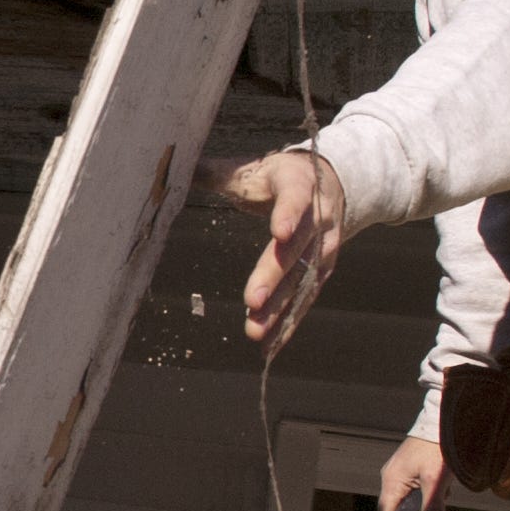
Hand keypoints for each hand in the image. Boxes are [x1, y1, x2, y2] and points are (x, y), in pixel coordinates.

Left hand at [200, 150, 344, 346]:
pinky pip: (307, 297)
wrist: (334, 182)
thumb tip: (175, 165)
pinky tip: (271, 345)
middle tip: (253, 302)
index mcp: (299, 183)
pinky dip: (290, 322)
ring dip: (282, 308)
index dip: (288, 213)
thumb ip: (215, 171)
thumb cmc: (279, 176)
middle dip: (275, 276)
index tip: (278, 232)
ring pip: (304, 278)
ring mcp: (325, 245)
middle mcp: (319, 216)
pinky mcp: (324, 268)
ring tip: (256, 331)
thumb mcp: (253, 168)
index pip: (295, 196)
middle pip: (297, 248)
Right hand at [380, 437, 449, 510]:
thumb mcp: (436, 482)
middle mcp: (390, 477)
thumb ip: (432, 508)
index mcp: (391, 481)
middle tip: (436, 501)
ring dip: (426, 498)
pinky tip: (441, 479)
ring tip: (441, 486)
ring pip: (409, 497)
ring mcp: (399, 470)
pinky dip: (429, 488)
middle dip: (418, 510)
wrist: (442, 422)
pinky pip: (415, 486)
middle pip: (398, 507)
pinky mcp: (409, 466)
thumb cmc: (436, 449)